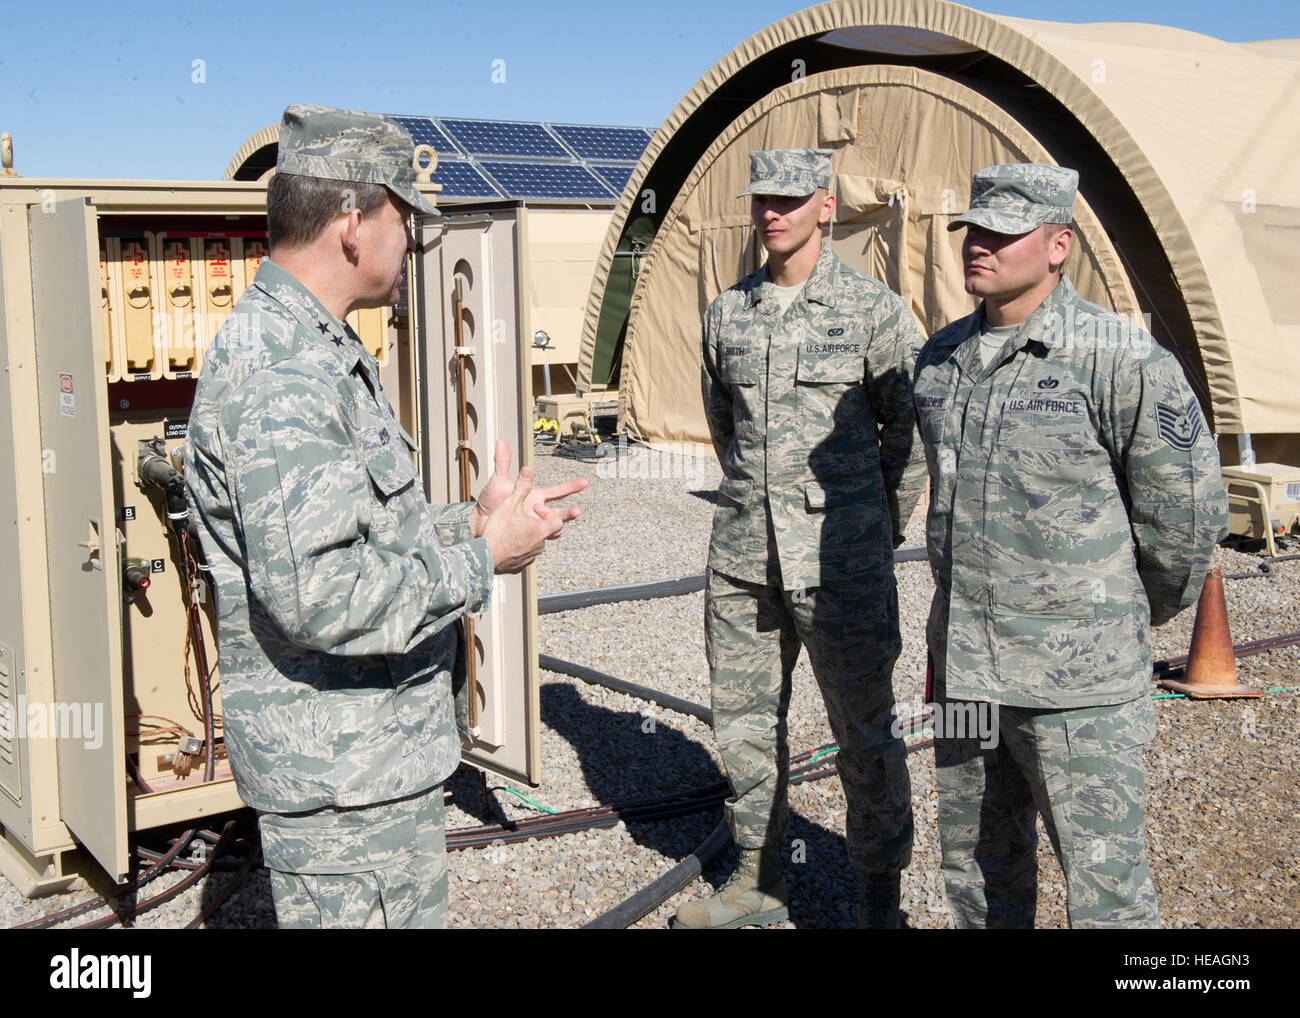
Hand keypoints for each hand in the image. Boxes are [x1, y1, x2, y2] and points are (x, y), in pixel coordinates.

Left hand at [471, 439, 586, 536]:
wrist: (479, 521)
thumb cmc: (489, 500)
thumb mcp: (498, 481)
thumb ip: (502, 462)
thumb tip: (500, 442)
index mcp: (535, 496)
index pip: (557, 491)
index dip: (572, 486)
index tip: (585, 482)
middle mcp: (537, 511)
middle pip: (559, 512)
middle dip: (569, 513)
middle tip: (577, 511)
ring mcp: (534, 525)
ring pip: (553, 528)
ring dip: (556, 527)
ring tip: (556, 526)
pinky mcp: (528, 537)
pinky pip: (542, 539)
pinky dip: (545, 537)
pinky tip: (545, 536)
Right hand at [482, 466, 578, 573]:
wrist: (485, 556)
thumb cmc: (498, 530)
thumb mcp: (510, 504)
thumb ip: (522, 486)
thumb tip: (528, 469)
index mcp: (542, 529)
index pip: (558, 520)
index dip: (548, 512)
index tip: (535, 509)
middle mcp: (540, 545)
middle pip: (549, 532)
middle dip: (541, 523)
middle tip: (529, 518)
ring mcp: (531, 556)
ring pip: (537, 544)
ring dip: (530, 535)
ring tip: (515, 530)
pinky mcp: (521, 565)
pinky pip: (525, 555)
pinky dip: (520, 548)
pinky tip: (507, 543)